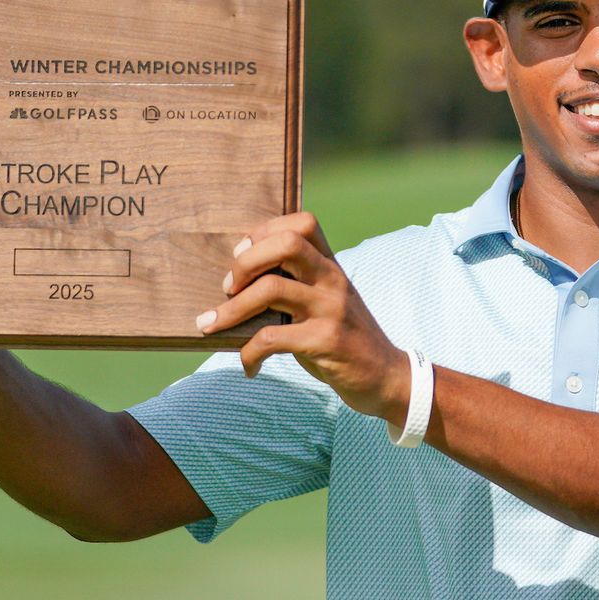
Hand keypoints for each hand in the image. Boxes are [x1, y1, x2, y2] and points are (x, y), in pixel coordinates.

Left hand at [197, 212, 406, 421]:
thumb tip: (239, 280)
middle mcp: (333, 280)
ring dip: (231, 309)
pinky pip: (272, 339)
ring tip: (213, 325)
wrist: (385, 376)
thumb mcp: (327, 302)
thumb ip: (298, 284)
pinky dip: (249, 353)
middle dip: (245, 262)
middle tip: (227, 287)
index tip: (241, 253)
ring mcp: (331, 309)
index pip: (303, 223)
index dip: (265, 231)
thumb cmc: (344, 338)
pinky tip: (248, 366)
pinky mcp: (326, 341)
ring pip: (271, 289)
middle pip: (286, 245)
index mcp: (331, 266)